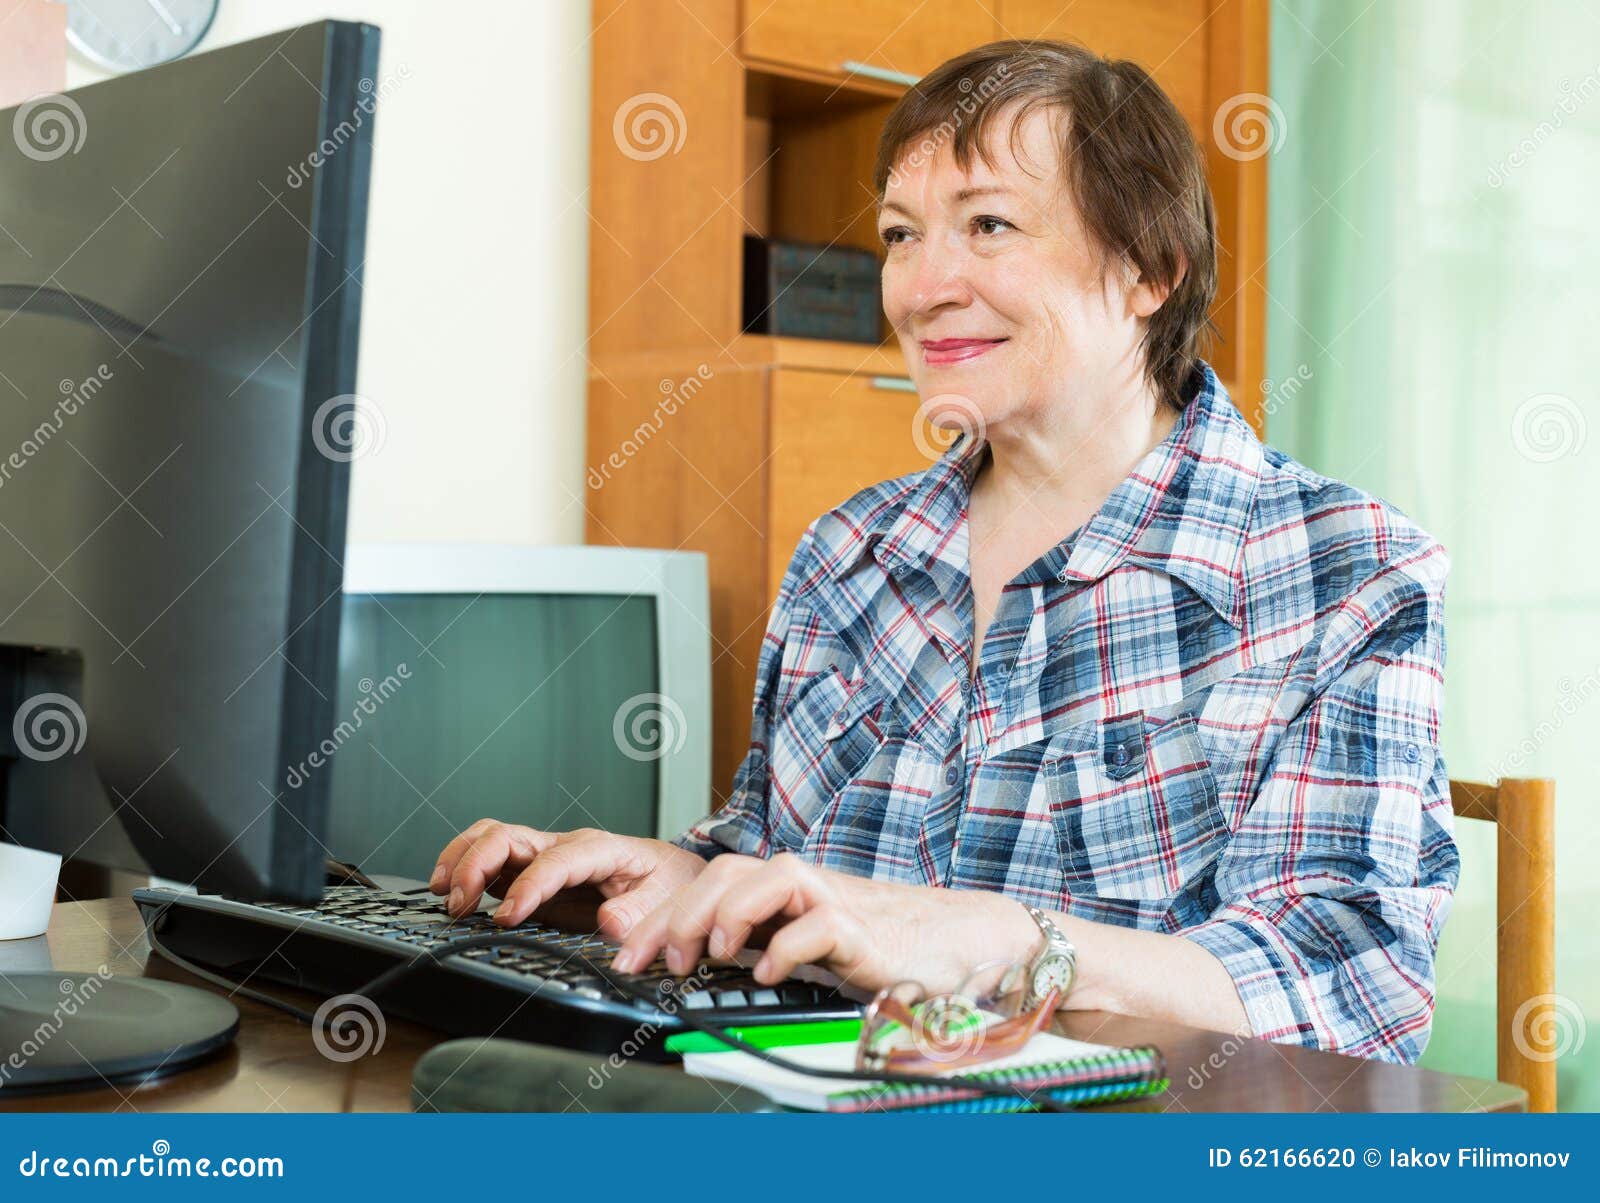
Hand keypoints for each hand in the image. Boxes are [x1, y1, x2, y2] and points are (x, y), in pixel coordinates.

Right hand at [429, 820, 707, 937]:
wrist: (675, 874)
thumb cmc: (670, 881)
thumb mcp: (668, 898)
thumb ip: (640, 912)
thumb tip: (610, 923)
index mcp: (600, 849)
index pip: (555, 861)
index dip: (528, 886)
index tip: (508, 916)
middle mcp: (566, 846)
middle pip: (509, 835)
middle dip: (477, 864)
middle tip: (459, 903)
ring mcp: (546, 855)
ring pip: (492, 838)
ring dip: (462, 859)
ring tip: (443, 892)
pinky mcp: (534, 870)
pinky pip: (492, 858)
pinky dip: (464, 868)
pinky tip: (451, 891)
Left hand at [610, 852, 1035, 993]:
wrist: (970, 939)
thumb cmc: (894, 943)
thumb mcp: (813, 945)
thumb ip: (765, 945)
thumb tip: (700, 961)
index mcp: (786, 892)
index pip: (710, 883)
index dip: (661, 914)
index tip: (625, 954)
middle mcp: (807, 888)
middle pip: (728, 871)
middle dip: (677, 913)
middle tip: (649, 960)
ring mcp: (839, 904)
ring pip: (770, 878)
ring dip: (728, 913)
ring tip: (707, 955)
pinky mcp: (870, 933)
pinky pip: (822, 925)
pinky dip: (788, 945)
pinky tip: (769, 970)